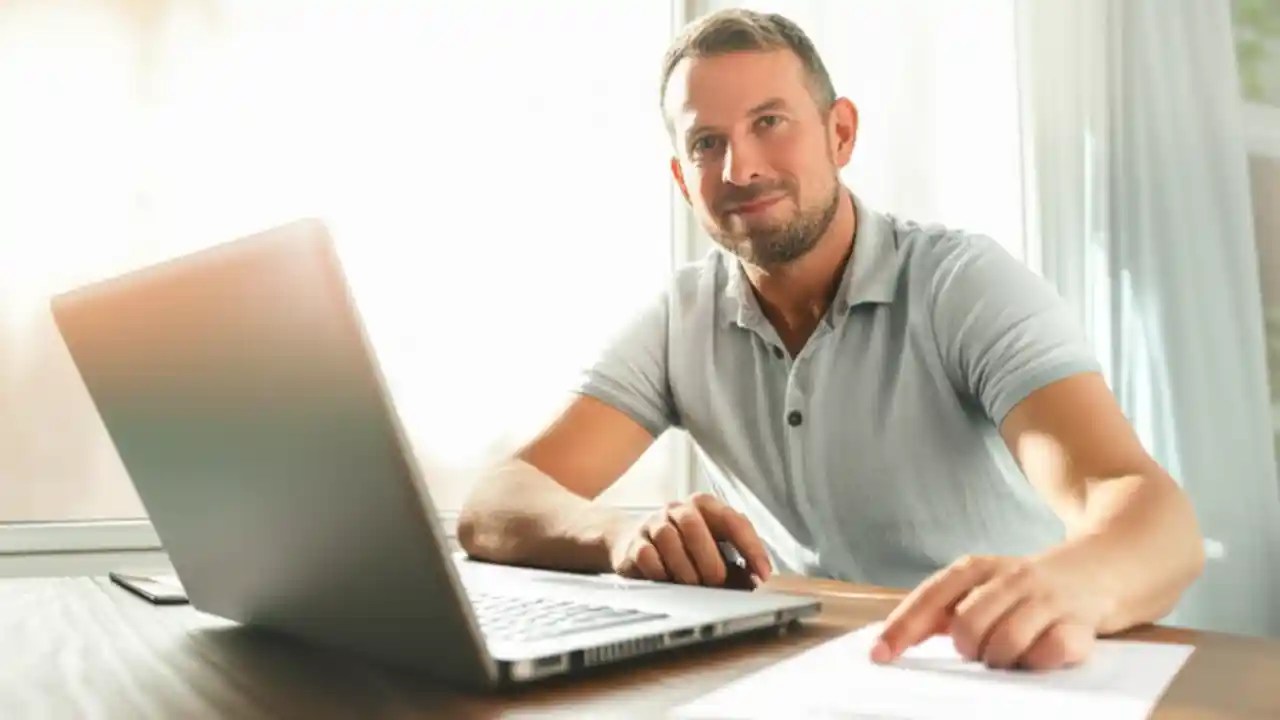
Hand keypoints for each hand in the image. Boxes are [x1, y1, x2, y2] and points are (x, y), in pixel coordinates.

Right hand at [606, 493, 772, 588]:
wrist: (632, 540)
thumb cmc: (684, 546)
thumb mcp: (712, 545)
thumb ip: (735, 560)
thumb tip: (755, 581)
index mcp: (705, 505)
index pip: (732, 521)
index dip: (750, 548)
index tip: (762, 574)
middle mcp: (678, 509)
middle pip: (694, 526)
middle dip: (709, 560)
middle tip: (717, 583)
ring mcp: (653, 523)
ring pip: (668, 539)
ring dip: (685, 569)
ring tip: (693, 586)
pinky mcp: (635, 543)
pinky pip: (648, 555)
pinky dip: (661, 572)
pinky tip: (669, 582)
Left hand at [872, 555, 1104, 670]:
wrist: (1105, 564)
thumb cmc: (1028, 588)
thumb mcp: (984, 586)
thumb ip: (943, 609)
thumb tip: (893, 642)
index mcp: (977, 568)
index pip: (931, 598)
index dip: (902, 629)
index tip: (879, 656)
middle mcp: (1011, 577)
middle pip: (966, 627)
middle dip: (967, 649)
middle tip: (982, 651)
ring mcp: (1047, 598)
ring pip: (1005, 644)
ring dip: (1002, 660)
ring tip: (1011, 655)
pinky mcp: (1081, 623)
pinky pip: (1049, 653)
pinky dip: (1039, 662)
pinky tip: (1042, 655)